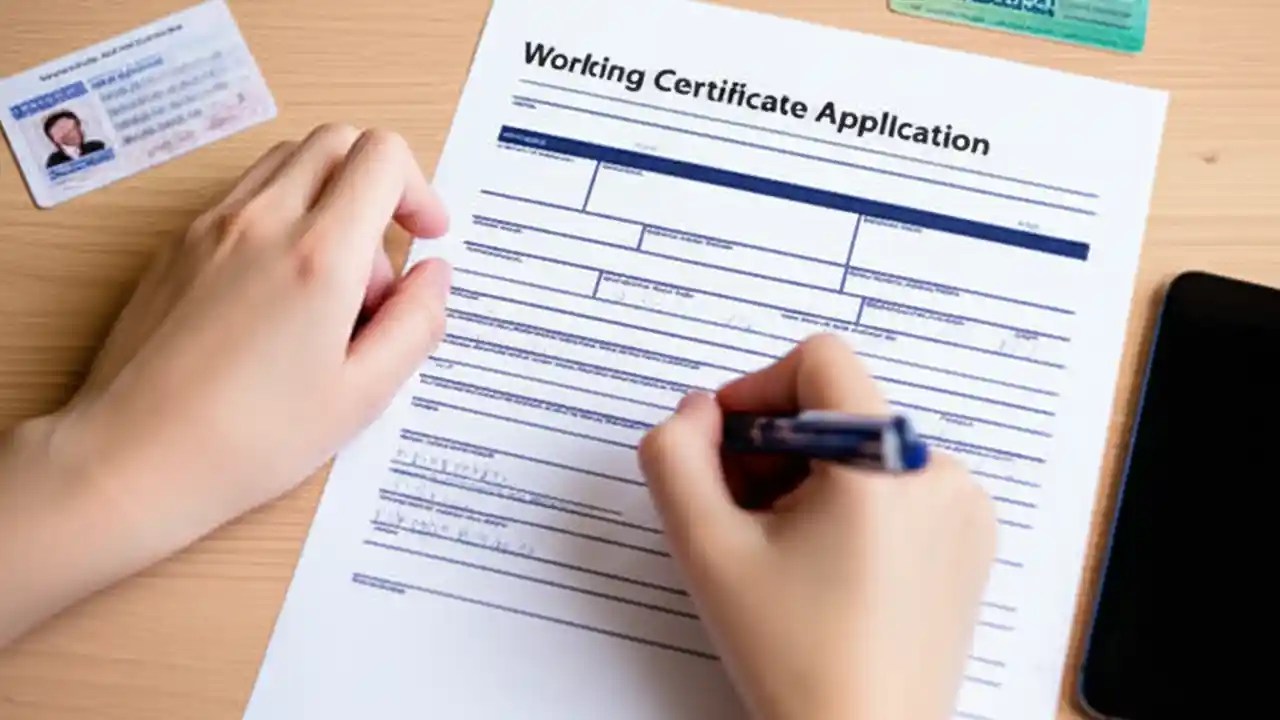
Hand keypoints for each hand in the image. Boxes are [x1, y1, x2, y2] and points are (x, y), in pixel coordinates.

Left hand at [0, 124, 449, 644]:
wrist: (134, 458)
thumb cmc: (248, 440)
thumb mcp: (362, 395)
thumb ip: (416, 323)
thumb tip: (434, 276)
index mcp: (319, 254)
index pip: (382, 156)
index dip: (419, 189)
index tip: (424, 236)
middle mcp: (263, 221)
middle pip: (337, 142)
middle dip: (378, 184)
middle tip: (384, 258)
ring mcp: (211, 227)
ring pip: (289, 163)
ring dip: (328, 200)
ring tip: (330, 283)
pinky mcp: (177, 245)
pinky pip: (246, 198)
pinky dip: (282, 218)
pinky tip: (281, 296)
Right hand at [639, 334, 997, 719]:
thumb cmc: (794, 658)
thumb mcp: (706, 549)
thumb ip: (676, 458)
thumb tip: (696, 411)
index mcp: (884, 465)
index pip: (819, 362)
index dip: (756, 390)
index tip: (724, 445)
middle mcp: (939, 475)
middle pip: (839, 408)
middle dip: (775, 446)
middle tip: (738, 512)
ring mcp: (963, 510)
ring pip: (864, 449)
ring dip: (808, 479)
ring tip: (779, 549)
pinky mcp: (967, 541)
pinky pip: (898, 486)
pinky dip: (850, 505)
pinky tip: (822, 564)